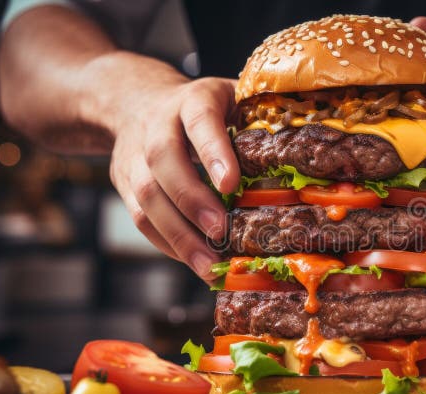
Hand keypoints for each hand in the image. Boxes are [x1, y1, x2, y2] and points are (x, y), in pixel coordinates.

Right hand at [109, 77, 240, 281]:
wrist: (136, 101)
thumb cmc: (205, 108)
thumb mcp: (231, 98)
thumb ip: (258, 121)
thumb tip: (302, 158)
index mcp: (193, 100)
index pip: (200, 121)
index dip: (213, 152)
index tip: (231, 185)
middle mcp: (157, 124)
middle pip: (163, 160)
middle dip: (192, 200)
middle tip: (220, 231)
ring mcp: (134, 154)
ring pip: (146, 196)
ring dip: (178, 234)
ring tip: (208, 264)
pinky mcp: (123, 181)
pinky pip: (140, 217)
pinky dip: (166, 242)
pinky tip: (193, 260)